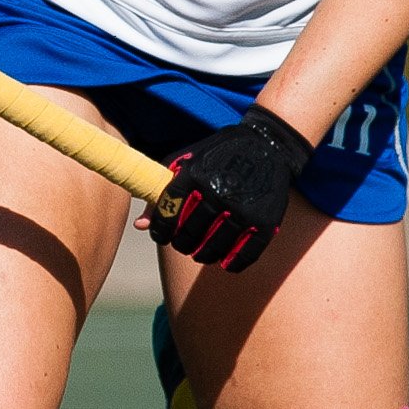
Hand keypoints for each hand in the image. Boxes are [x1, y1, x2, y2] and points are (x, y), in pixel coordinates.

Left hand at [155, 105, 315, 273]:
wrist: (267, 145)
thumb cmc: (217, 155)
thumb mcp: (186, 163)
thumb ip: (161, 191)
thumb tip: (140, 226)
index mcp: (193, 175)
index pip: (166, 214)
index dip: (160, 231)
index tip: (162, 235)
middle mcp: (217, 192)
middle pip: (188, 235)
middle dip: (181, 244)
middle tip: (184, 244)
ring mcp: (242, 208)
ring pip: (214, 248)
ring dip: (203, 255)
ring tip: (201, 253)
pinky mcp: (265, 221)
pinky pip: (245, 254)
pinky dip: (232, 263)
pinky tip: (225, 262)